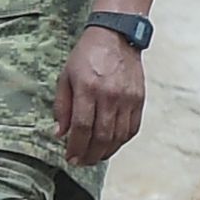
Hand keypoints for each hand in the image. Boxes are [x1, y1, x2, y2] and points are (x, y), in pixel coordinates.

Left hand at [58, 31, 147, 165]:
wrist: (116, 37)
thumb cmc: (87, 56)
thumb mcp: (65, 77)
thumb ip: (62, 107)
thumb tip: (60, 134)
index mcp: (88, 89)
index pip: (82, 127)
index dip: (76, 147)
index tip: (70, 158)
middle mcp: (110, 95)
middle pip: (102, 136)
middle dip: (90, 154)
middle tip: (81, 162)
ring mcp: (128, 98)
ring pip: (118, 135)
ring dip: (106, 151)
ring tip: (94, 157)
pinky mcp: (139, 99)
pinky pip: (132, 128)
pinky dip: (121, 141)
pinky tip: (111, 145)